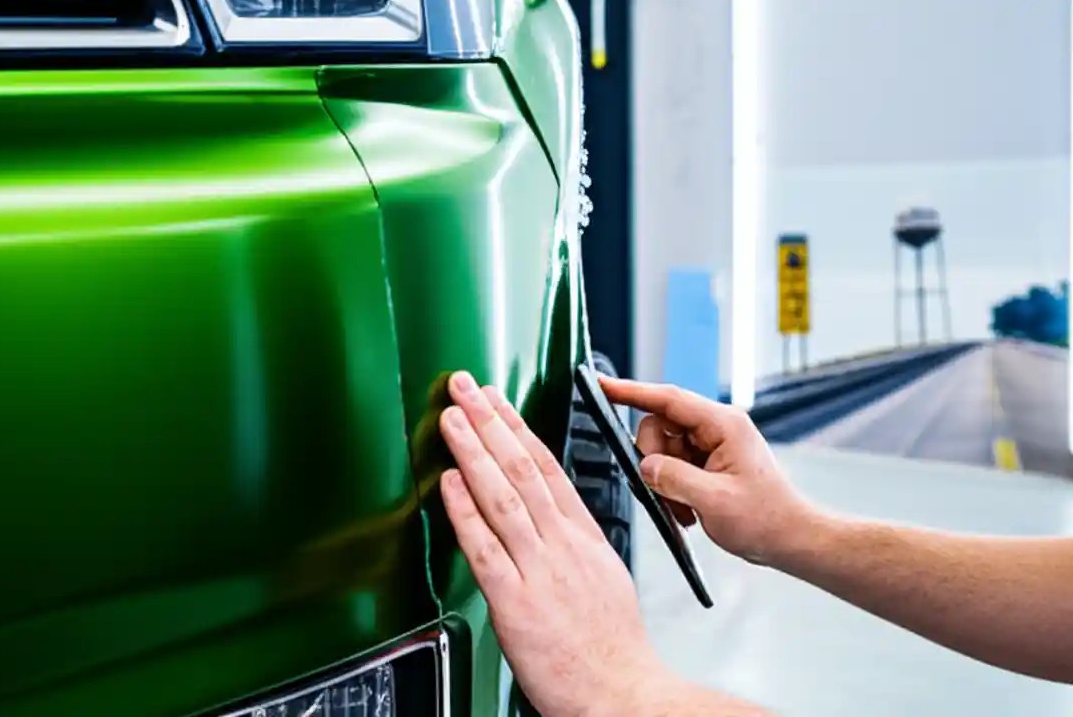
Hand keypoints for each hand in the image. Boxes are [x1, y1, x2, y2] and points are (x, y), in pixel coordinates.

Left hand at [437, 371, 677, 716]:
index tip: (496, 401)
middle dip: (490, 422)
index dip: (517, 428)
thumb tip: (552, 525)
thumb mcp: (604, 580)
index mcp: (584, 538)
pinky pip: (485, 546)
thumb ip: (573, 547)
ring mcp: (539, 569)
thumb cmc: (612, 649)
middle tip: (465, 387)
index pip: (548, 466)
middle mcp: (562, 545)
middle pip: (523, 467)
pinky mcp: (515, 600)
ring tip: (451, 418)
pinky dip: (465, 510)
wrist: (623, 694)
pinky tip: (449, 483)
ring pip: (503, 495)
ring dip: (473, 451)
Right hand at [599, 376, 819, 566]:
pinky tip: (688, 508)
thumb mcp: (713, 500)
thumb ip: (672, 478)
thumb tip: (645, 466)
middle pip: (659, 426)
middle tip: (666, 490)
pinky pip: (674, 465)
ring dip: (665, 480)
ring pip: (663, 449)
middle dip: (653, 460)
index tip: (603, 384)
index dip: (631, 391)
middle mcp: (717, 428)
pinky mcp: (709, 461)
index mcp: (723, 425)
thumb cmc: (766, 519)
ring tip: (685, 507)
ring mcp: (713, 444)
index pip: (667, 399)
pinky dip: (673, 487)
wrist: (789, 539)